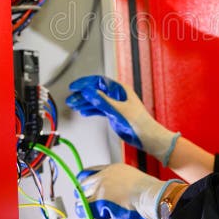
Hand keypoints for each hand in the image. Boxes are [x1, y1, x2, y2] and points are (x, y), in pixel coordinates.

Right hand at [66, 75, 180, 165]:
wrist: (148, 137)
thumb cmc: (138, 122)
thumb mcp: (117, 110)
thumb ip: (102, 100)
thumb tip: (88, 91)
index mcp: (120, 89)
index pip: (99, 81)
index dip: (85, 83)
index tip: (74, 87)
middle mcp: (118, 95)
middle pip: (96, 91)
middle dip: (83, 95)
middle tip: (71, 99)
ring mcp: (116, 104)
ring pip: (97, 100)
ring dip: (85, 103)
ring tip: (74, 106)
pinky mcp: (115, 114)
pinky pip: (100, 109)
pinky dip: (92, 110)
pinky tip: (84, 112)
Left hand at [74, 163, 180, 218]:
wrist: (150, 194)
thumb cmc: (148, 190)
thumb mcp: (132, 178)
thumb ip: (121, 182)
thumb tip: (118, 192)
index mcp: (112, 169)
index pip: (90, 171)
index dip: (86, 180)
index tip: (84, 186)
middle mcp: (104, 176)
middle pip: (83, 183)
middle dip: (82, 191)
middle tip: (83, 199)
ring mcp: (100, 188)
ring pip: (82, 196)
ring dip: (83, 202)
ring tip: (84, 208)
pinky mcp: (100, 201)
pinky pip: (85, 207)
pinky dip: (84, 211)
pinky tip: (86, 213)